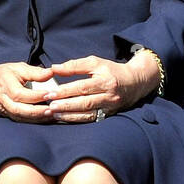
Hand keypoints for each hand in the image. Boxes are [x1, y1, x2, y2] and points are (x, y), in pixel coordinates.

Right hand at [0, 61, 58, 121]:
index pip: (21, 94)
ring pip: (20, 117)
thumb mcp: (16, 67)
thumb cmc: (2, 75)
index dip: (36, 95)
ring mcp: (5, 110)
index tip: (51, 93)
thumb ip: (34, 71)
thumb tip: (51, 73)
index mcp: (6, 86)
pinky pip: (21, 120)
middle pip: (20, 109)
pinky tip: (45, 118)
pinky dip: (33, 120)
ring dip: (37, 118)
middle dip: (37, 111)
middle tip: (53, 109)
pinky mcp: (7, 115)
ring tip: (52, 115)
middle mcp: (4, 100)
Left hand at [41, 52, 158, 121]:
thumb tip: (54, 68)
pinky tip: (64, 118)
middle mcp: (109, 96)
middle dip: (66, 105)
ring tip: (53, 113)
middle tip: (49, 106)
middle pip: (85, 102)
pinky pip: (91, 119)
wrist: (134, 83)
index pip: (83, 87)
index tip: (50, 93)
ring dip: (69, 115)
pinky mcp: (109, 115)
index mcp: (106, 81)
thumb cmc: (111, 71)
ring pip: (88, 113)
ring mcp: (110, 107)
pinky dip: (76, 120)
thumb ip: (74, 65)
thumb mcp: (95, 63)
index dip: (66, 91)